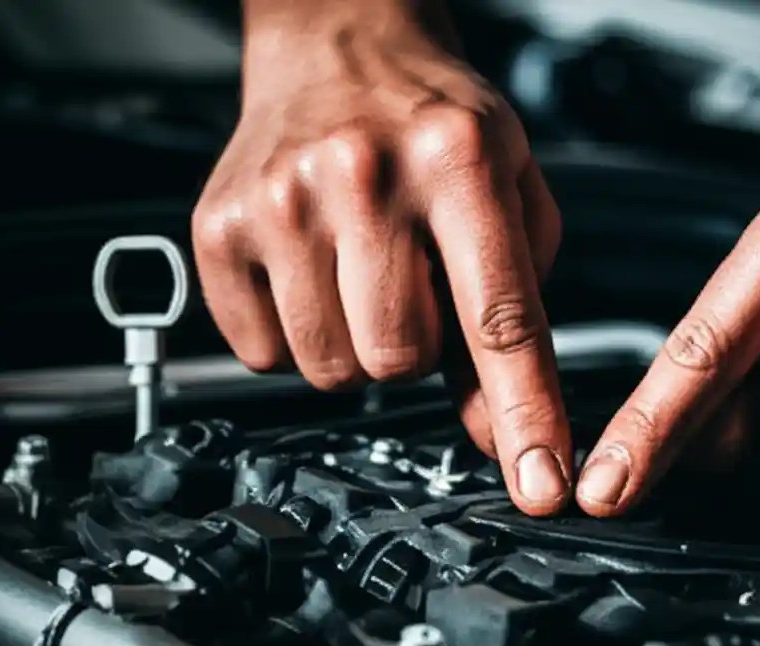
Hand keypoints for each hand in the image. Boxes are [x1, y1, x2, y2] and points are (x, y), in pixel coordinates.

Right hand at [192, 2, 571, 514]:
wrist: (336, 47)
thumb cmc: (433, 120)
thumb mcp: (510, 192)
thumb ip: (520, 310)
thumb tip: (502, 429)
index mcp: (457, 159)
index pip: (500, 317)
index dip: (527, 412)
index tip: (540, 485)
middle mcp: (363, 175)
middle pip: (398, 359)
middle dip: (416, 348)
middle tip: (414, 284)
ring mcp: (280, 201)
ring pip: (330, 368)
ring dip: (357, 344)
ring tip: (363, 272)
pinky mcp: (219, 225)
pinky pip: (262, 353)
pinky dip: (295, 335)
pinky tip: (312, 271)